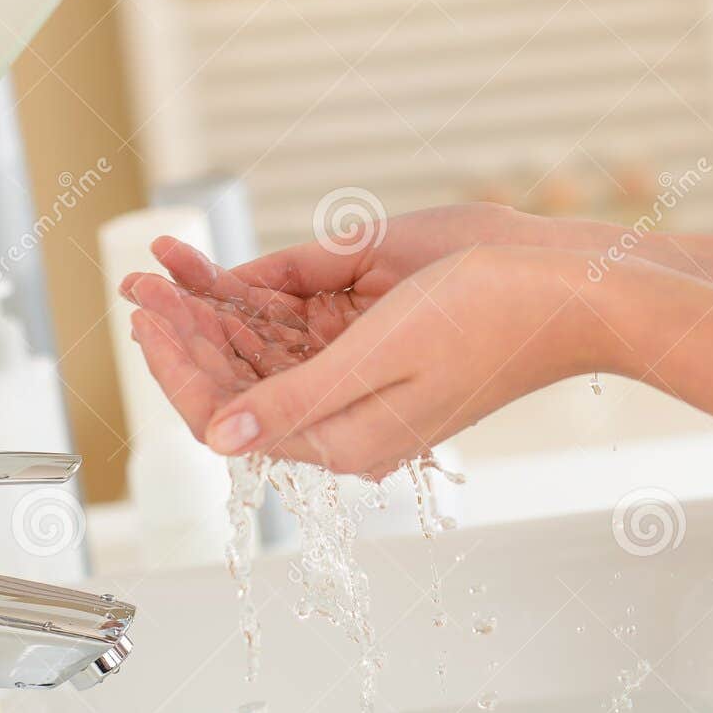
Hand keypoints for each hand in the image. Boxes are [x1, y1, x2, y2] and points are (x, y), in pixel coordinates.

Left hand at [133, 243, 617, 477]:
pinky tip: (228, 279)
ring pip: (267, 357)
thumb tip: (219, 438)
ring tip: (164, 274)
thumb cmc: (492, 319)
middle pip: (241, 386)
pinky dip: (260, 304)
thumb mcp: (383, 354)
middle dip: (185, 335)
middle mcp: (350, 419)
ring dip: (214, 316)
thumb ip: (297, 398)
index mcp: (347, 438)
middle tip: (139, 287)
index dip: (178, 368)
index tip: (144, 319)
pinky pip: (303, 335)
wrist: (573, 296)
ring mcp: (367, 385)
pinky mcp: (384, 353)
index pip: (231, 417)